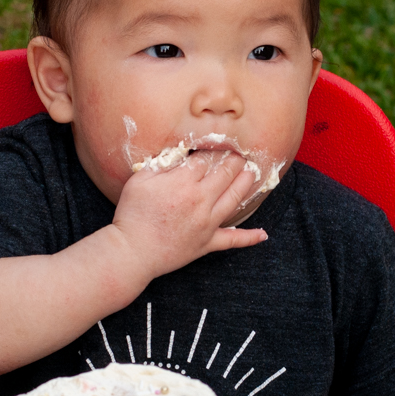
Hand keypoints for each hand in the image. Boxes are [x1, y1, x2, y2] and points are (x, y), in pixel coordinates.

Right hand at [111, 151, 267, 282]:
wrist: (132, 251)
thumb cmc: (132, 214)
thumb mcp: (140, 180)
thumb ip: (161, 164)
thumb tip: (178, 154)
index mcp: (184, 182)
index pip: (205, 159)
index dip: (212, 149)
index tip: (216, 144)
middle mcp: (201, 200)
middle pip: (225, 174)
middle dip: (234, 161)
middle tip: (240, 153)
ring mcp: (208, 223)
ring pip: (234, 199)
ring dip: (246, 184)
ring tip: (252, 173)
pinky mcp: (207, 243)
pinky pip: (233, 240)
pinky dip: (249, 238)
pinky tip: (263, 234)